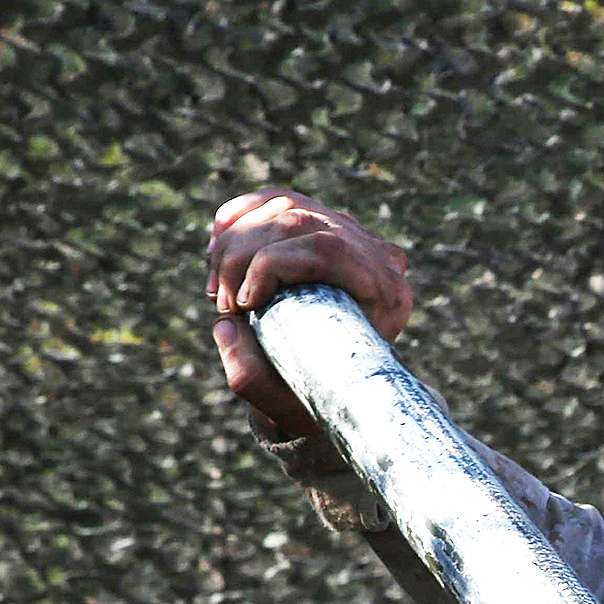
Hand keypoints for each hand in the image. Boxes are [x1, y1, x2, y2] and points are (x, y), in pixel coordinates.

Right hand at [203, 188, 413, 439]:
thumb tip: (226, 325)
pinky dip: (238, 218)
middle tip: (220, 303)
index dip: (273, 265)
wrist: (329, 385)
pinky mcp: (323, 220)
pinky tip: (216, 249)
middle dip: (243, 256)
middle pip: (301, 221)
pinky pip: (277, 199)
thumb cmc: (311, 395)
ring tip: (216, 287)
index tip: (240, 304)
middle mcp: (378, 256)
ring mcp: (352, 232)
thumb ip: (250, 375)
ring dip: (234, 241)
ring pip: (285, 206)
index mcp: (387, 294)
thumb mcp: (284, 403)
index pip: (329, 250)